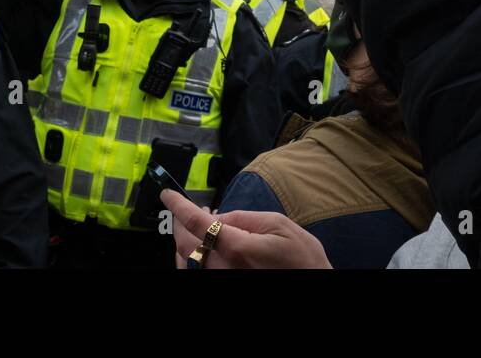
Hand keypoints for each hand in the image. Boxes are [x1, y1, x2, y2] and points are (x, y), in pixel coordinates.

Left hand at [161, 190, 330, 268]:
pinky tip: (206, 244)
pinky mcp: (225, 284)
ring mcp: (221, 279)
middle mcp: (222, 268)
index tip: (167, 195)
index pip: (197, 223)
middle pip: (184, 243)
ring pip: (188, 259)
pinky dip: (194, 254)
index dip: (179, 206)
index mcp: (236, 248)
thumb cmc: (302, 258)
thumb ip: (243, 217)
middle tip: (183, 208)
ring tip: (200, 222)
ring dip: (187, 238)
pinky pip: (199, 270)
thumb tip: (218, 216)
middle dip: (179, 222)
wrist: (313, 286)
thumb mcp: (278, 224)